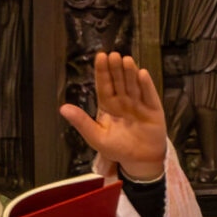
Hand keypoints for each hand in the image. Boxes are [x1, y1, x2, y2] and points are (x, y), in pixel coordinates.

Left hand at [60, 51, 167, 181]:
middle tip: (113, 55)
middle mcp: (123, 101)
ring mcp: (139, 104)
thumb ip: (81, 122)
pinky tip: (142, 74)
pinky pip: (149, 95)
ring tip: (126, 60)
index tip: (100, 57)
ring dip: (130, 73)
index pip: (104, 85)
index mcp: (108, 105)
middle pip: (119, 81)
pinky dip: (146, 85)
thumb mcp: (96, 137)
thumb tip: (62, 108)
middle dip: (116, 69)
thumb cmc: (118, 148)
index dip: (102, 71)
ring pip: (133, 85)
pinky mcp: (153, 109)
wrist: (140, 161)